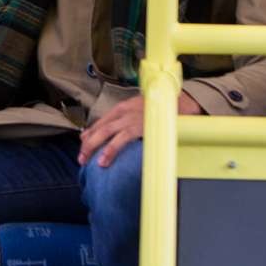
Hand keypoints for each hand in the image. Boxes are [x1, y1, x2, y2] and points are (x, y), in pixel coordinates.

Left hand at [78, 93, 202, 167]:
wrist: (184, 104)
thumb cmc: (165, 109)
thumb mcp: (144, 110)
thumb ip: (131, 119)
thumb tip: (121, 133)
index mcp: (125, 106)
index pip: (103, 120)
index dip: (91, 132)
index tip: (83, 141)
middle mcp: (124, 110)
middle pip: (100, 127)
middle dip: (88, 142)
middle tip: (81, 157)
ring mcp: (131, 118)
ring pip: (105, 132)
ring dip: (93, 147)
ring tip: (85, 160)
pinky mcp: (139, 126)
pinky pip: (120, 140)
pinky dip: (110, 150)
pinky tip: (103, 161)